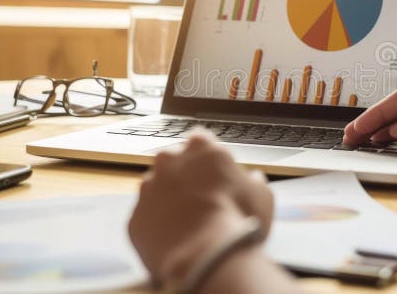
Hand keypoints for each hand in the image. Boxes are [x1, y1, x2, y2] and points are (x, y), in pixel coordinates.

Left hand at [128, 128, 274, 287]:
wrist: (207, 255)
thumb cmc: (239, 219)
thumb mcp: (262, 194)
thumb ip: (253, 180)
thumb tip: (253, 179)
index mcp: (201, 146)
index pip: (201, 140)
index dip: (209, 159)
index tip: (216, 174)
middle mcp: (168, 161)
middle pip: (173, 161)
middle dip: (184, 176)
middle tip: (202, 199)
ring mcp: (148, 189)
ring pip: (156, 189)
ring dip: (168, 201)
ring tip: (189, 224)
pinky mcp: (135, 217)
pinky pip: (147, 219)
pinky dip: (158, 227)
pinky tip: (176, 240)